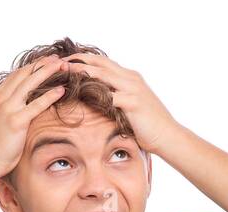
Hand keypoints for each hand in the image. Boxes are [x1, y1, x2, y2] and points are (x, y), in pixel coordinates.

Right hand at [0, 55, 70, 179]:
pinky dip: (50, 95)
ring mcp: (7, 109)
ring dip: (48, 72)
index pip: (15, 76)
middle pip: (24, 74)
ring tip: (63, 66)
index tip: (44, 62)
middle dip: (42, 64)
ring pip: (31, 83)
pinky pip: (37, 104)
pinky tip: (62, 90)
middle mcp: (0, 99)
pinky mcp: (16, 121)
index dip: (31, 67)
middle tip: (58, 59)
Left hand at [64, 53, 181, 153]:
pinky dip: (93, 93)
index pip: (103, 62)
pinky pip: (108, 95)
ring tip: (64, 72)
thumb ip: (117, 98)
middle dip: (78, 60)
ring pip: (102, 74)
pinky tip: (79, 96)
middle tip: (58, 62)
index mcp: (130, 77)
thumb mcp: (131, 106)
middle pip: (100, 62)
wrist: (168, 136)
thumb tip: (99, 101)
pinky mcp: (133, 102)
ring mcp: (132, 88)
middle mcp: (130, 78)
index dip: (84, 59)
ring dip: (81, 71)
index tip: (66, 61)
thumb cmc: (149, 126)